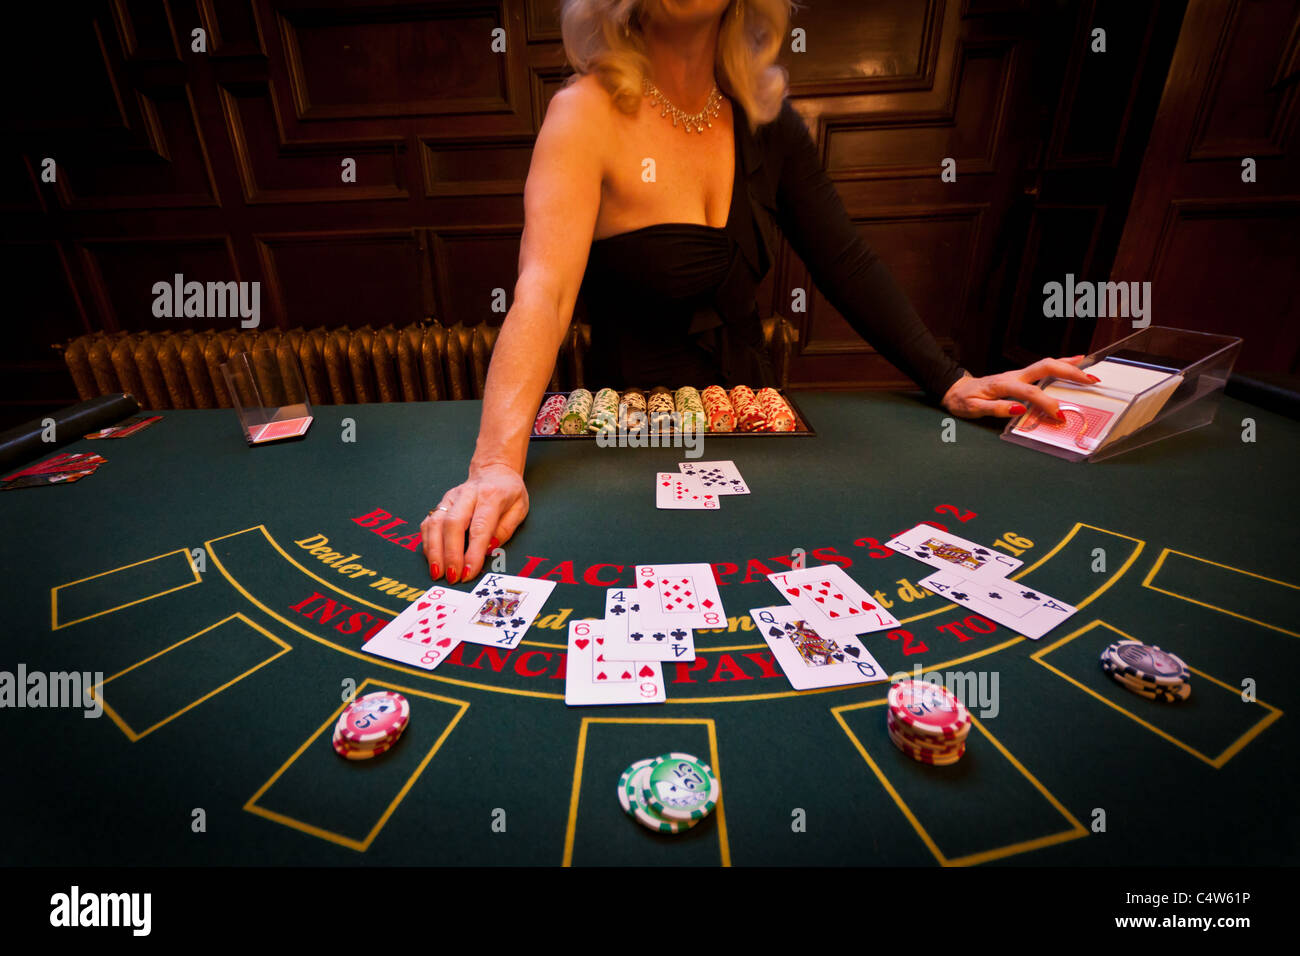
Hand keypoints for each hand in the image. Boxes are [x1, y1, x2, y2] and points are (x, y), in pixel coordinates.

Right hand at [422, 463, 528, 583]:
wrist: (493, 470)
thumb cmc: (508, 492)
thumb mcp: (519, 509)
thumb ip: (505, 530)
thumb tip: (487, 549)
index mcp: (490, 496)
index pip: (479, 527)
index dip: (472, 552)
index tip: (468, 572)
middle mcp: (466, 495)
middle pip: (452, 524)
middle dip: (450, 554)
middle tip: (451, 576)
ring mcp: (450, 499)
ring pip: (435, 523)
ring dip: (434, 551)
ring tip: (437, 572)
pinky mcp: (440, 504)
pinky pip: (428, 524)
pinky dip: (428, 543)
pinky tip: (432, 559)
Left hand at [941, 355, 1099, 420]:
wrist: (956, 390)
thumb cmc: (964, 401)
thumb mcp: (973, 409)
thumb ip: (995, 408)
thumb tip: (1018, 409)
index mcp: (1003, 384)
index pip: (1029, 392)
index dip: (1046, 403)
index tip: (1059, 416)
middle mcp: (1014, 376)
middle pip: (1045, 368)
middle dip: (1069, 373)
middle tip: (1089, 382)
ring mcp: (1018, 374)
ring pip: (1047, 364)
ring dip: (1069, 366)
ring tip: (1090, 371)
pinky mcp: (1021, 376)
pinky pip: (1044, 367)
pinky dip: (1061, 364)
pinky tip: (1076, 361)